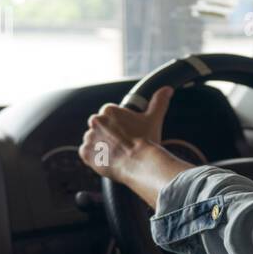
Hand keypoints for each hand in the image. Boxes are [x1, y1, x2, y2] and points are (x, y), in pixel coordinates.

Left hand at [80, 86, 188, 206]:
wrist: (139, 163)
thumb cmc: (146, 141)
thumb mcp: (153, 119)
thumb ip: (158, 102)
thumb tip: (167, 89)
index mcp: (108, 111)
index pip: (110, 116)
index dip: (120, 126)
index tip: (127, 134)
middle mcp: (95, 121)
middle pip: (100, 128)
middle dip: (109, 135)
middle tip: (123, 145)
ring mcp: (89, 137)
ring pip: (94, 141)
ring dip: (102, 146)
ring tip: (117, 154)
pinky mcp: (85, 153)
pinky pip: (88, 154)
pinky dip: (95, 158)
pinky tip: (109, 160)